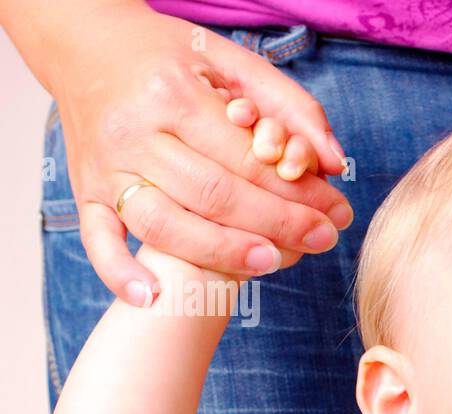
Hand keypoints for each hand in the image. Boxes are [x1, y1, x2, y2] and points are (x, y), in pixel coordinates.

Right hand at [48, 3, 353, 304]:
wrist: (85, 48)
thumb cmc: (171, 58)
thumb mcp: (234, 60)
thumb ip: (291, 104)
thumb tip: (335, 163)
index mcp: (173, 95)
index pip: (248, 159)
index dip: (300, 191)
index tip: (337, 211)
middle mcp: (134, 133)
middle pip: (214, 195)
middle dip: (278, 224)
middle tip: (323, 240)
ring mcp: (106, 167)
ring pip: (164, 224)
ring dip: (221, 252)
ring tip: (271, 263)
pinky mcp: (85, 192)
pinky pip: (98, 240)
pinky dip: (120, 273)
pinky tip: (154, 297)